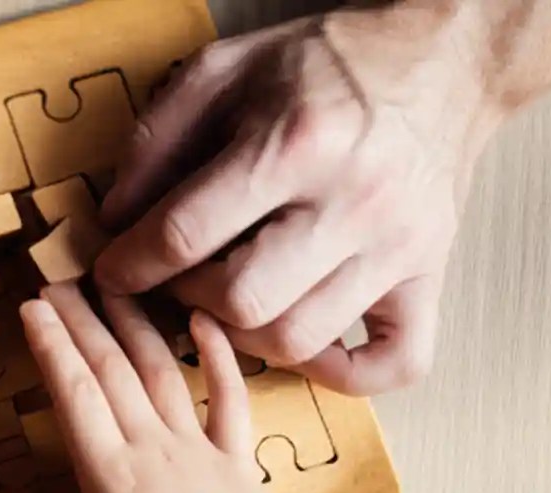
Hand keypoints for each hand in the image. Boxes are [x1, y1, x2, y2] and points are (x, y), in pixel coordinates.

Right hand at [0, 283, 301, 492]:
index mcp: (114, 477)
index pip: (74, 394)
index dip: (51, 345)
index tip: (32, 305)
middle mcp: (156, 449)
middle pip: (112, 371)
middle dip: (82, 321)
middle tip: (58, 280)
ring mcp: (201, 450)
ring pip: (162, 371)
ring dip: (133, 325)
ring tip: (112, 285)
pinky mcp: (238, 460)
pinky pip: (229, 398)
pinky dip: (217, 356)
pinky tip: (202, 322)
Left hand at [93, 7, 506, 394]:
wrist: (439, 62)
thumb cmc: (326, 64)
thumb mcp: (223, 69)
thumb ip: (156, 140)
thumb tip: (115, 217)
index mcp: (295, 143)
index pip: (186, 233)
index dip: (130, 261)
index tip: (110, 269)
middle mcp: (353, 202)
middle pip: (242, 300)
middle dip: (186, 296)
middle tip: (176, 275)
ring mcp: (399, 247)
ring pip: (298, 339)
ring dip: (244, 334)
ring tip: (228, 298)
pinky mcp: (430, 276)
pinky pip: (394, 362)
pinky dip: (342, 373)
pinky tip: (304, 342)